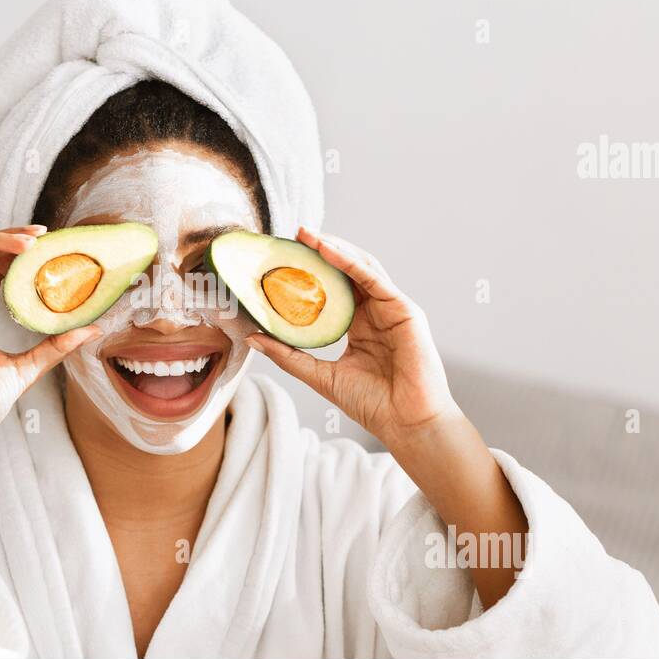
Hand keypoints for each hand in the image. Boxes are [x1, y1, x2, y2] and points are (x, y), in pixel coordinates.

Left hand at [244, 226, 458, 450]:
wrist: (405, 423)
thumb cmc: (371, 404)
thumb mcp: (320, 375)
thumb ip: (288, 355)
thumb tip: (252, 338)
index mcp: (358, 325)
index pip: (334, 288)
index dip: (311, 270)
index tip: (284, 256)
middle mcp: (376, 313)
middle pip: (348, 271)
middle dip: (322, 250)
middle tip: (294, 235)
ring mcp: (392, 309)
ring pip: (362, 267)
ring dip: (335, 249)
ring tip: (308, 236)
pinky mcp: (404, 310)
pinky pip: (375, 279)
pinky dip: (351, 263)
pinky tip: (329, 251)